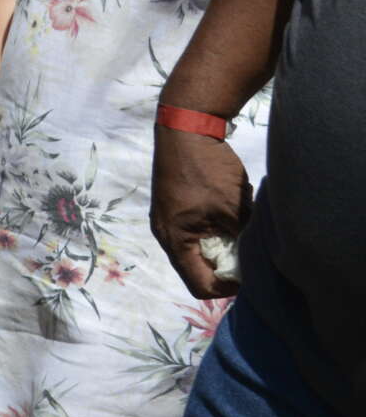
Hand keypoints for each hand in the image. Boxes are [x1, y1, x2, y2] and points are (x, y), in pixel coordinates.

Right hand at [151, 125, 249, 298]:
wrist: (186, 127)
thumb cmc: (208, 170)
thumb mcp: (234, 210)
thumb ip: (242, 241)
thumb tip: (252, 261)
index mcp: (174, 239)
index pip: (200, 286)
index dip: (229, 288)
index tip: (251, 274)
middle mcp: (164, 234)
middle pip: (195, 270)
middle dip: (224, 268)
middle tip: (249, 254)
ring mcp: (166, 218)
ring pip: (195, 251)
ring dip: (220, 249)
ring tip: (240, 232)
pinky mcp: (172, 206)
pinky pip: (192, 233)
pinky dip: (213, 233)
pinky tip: (228, 215)